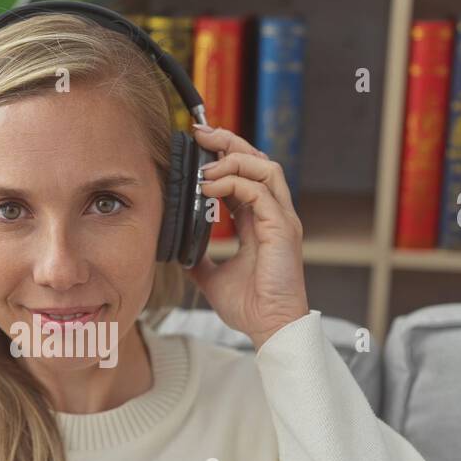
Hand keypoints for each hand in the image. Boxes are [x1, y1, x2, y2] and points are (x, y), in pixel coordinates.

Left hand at [185, 124, 309, 348]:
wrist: (268, 327)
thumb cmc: (249, 305)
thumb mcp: (211, 276)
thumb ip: (200, 255)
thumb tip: (179, 246)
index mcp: (260, 221)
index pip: (246, 174)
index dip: (223, 156)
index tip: (197, 145)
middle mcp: (274, 214)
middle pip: (258, 160)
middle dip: (229, 142)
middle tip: (200, 133)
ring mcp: (281, 219)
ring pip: (265, 166)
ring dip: (233, 159)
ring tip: (206, 166)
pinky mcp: (282, 228)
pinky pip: (259, 191)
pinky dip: (233, 183)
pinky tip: (210, 187)